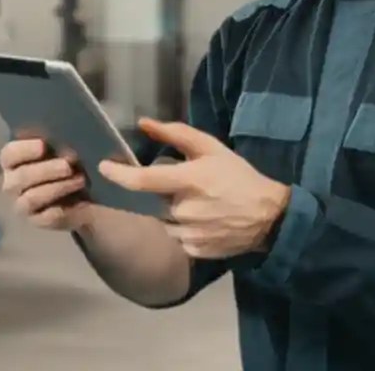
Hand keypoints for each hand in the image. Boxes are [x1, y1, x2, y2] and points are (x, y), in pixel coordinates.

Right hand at [0, 138, 92, 231]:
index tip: (43, 145)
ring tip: (80, 180)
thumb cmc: (69, 163)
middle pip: (20, 177)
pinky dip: (60, 209)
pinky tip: (76, 202)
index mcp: (14, 160)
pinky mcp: (38, 221)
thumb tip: (90, 157)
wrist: (86, 194)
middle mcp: (13, 183)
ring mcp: (22, 205)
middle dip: (46, 170)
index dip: (23, 150)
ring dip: (56, 188)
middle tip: (68, 165)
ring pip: (31, 198)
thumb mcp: (69, 149)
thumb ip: (68, 146)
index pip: (9, 155)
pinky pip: (46, 217)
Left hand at [99, 118, 289, 258]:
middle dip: (163, 193)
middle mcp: (185, 210)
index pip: (144, 180)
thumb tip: (144, 123)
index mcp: (190, 181)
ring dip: (172, 212)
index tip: (104, 167)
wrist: (270, 216)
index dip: (120, 175)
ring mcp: (190, 234)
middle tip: (187, 187)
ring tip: (199, 205)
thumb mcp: (211, 148)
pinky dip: (183, 228)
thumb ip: (176, 134)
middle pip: (154, 201)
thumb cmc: (238, 177)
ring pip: (164, 221)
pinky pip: (177, 238)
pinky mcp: (195, 252)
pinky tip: (204, 221)